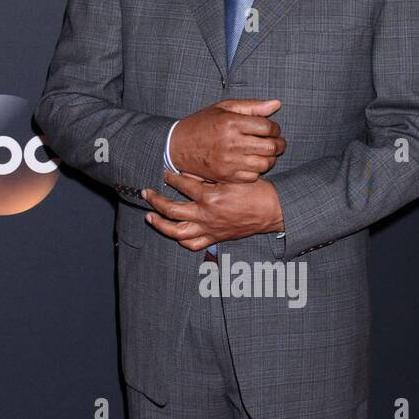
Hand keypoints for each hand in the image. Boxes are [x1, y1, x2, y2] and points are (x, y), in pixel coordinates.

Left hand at [142, 170, 284, 250]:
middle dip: (155, 200)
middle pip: (171, 210)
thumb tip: (187, 174)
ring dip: (160, 224)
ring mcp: (209, 229)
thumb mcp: (231, 177)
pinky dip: (181, 240)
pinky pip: (193, 244)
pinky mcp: (215, 238)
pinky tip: (174, 234)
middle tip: (146, 193)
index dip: (171, 177)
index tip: (165, 173)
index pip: (182, 185)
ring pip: (176, 231)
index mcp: (209, 197)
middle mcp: (206, 215)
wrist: (271, 210)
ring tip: (149, 217)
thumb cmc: (255, 191)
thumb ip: (208, 177)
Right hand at [169, 99, 284, 182]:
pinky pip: (253, 177)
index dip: (275, 128)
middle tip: (277, 142)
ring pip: (264, 164)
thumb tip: (277, 104)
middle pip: (270, 147)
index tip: (273, 129)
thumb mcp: (224, 108)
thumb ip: (252, 106)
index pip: (268, 127)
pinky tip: (253, 163)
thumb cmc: (203, 124)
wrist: (178, 146)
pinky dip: (257, 170)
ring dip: (270, 158)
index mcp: (232, 123)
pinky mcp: (226, 176)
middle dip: (279, 144)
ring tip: (266, 153)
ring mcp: (229, 162)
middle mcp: (231, 143)